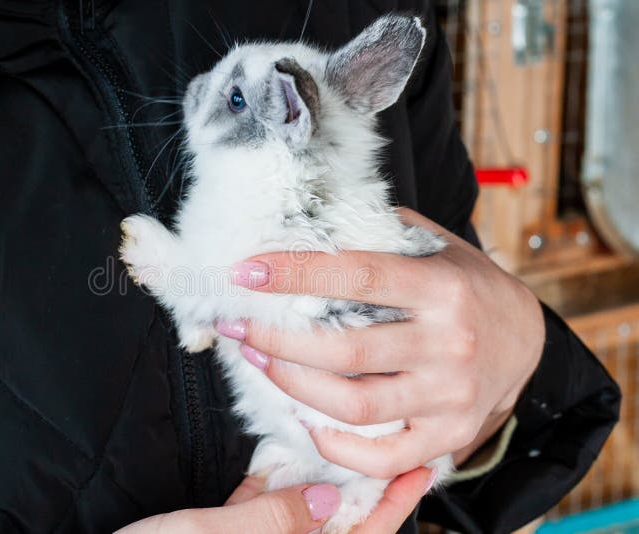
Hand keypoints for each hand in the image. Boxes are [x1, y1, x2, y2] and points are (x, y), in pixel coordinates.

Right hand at [116, 468, 432, 533]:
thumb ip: (276, 520)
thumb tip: (333, 494)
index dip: (394, 504)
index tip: (421, 465)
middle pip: (337, 521)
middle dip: (363, 481)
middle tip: (389, 437)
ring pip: (302, 510)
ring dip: (320, 473)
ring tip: (344, 431)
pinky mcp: (224, 530)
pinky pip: (262, 504)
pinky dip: (274, 478)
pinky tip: (279, 444)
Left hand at [216, 208, 543, 475]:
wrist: (525, 338)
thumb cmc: (465, 285)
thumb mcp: (434, 245)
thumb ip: (379, 233)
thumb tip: (307, 222)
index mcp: (442, 288)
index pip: (357, 276)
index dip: (296, 273)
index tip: (247, 271)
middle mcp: (449, 344)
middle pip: (345, 351)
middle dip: (277, 339)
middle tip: (237, 325)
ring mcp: (449, 396)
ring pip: (355, 405)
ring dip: (293, 386)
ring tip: (259, 361)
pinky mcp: (447, 435)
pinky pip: (383, 456)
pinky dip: (336, 445)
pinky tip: (304, 419)